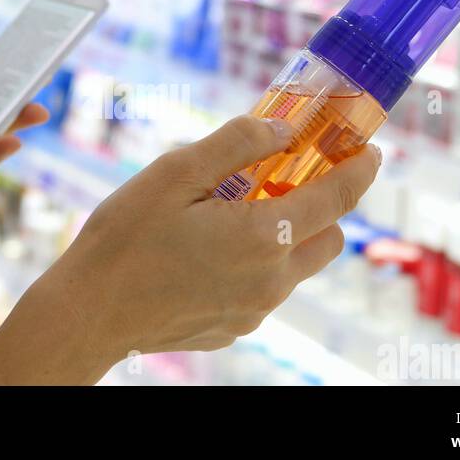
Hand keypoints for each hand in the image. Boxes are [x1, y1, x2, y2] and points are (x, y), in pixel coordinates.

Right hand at [0, 115, 379, 383]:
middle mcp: (270, 280)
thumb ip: (236, 144)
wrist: (87, 315)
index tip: (373, 152)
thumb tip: (282, 131)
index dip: (361, 171)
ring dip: (285, 235)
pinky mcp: (234, 328)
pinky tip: (208, 252)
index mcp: (263, 236)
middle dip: (322, 206)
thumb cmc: (124, 240)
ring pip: (296, 266)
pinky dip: (256, 265)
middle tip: (286, 180)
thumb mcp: (174, 173)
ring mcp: (254, 310)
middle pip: (328, 238)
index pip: (338, 198)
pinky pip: (264, 290)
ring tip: (233, 215)